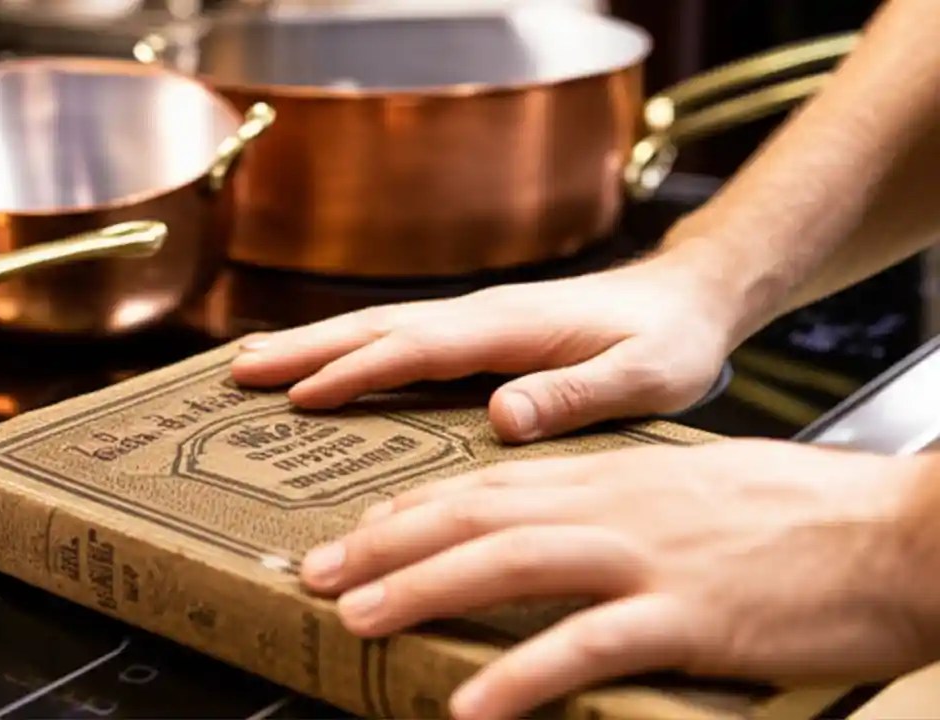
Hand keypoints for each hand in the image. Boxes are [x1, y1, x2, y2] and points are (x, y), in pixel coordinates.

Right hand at [230, 259, 740, 442]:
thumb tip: (503, 416)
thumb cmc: (671, 342)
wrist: (690, 299)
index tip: (300, 395)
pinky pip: (400, 338)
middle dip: (305, 347)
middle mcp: (483, 314)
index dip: (358, 371)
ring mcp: (477, 319)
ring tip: (252, 360)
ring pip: (380, 327)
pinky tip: (323, 366)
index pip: (419, 347)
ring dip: (314, 343)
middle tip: (236, 368)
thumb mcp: (646, 376)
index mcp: (512, 326)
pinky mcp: (479, 332)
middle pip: (378, 327)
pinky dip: (350, 349)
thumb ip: (578, 394)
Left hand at [298, 440, 939, 719]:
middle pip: (475, 517)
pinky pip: (585, 646)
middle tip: (315, 571)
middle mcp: (614, 507)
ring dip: (422, 590)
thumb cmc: (798, 517)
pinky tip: (470, 705)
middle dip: (386, 544)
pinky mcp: (686, 616)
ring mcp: (647, 559)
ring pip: (509, 564)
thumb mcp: (690, 493)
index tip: (357, 532)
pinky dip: (520, 675)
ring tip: (355, 617)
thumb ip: (619, 509)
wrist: (896, 530)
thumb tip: (560, 537)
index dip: (412, 510)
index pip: (487, 487)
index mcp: (611, 479)